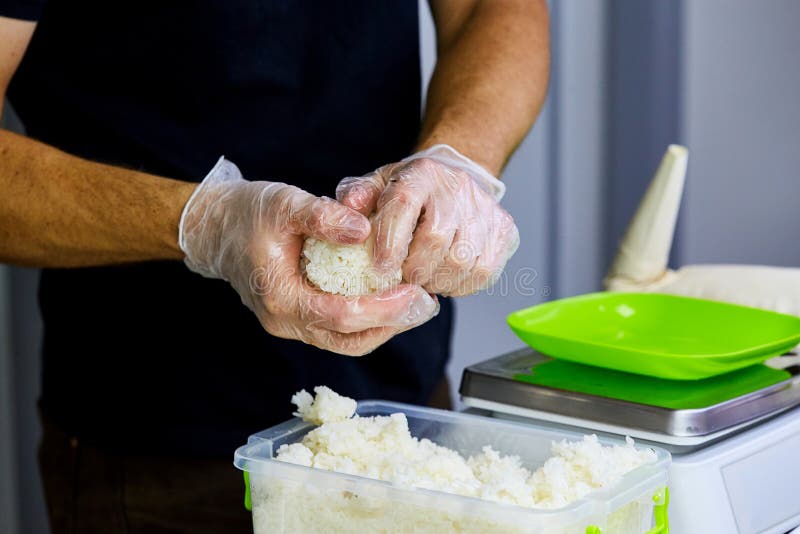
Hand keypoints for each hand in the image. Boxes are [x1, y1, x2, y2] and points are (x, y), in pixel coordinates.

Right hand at [178, 158, 438, 355]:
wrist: (216, 228)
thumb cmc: (248, 214)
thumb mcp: (284, 203)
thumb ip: (323, 216)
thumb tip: (364, 230)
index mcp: (280, 298)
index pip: (341, 317)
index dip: (382, 309)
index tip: (414, 293)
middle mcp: (285, 321)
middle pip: (349, 341)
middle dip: (392, 325)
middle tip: (426, 304)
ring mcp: (292, 324)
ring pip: (347, 341)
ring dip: (384, 327)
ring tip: (416, 304)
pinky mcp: (300, 317)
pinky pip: (339, 330)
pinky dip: (368, 320)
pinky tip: (391, 299)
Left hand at [336, 145, 518, 296]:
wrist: (456, 179)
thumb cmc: (411, 191)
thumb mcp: (378, 185)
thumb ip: (357, 196)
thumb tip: (348, 208)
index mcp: (421, 174)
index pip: (404, 205)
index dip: (390, 242)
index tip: (381, 270)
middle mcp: (458, 188)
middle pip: (436, 240)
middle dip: (415, 269)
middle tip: (404, 277)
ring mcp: (486, 210)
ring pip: (462, 262)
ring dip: (437, 280)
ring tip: (424, 277)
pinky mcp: (506, 232)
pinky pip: (484, 273)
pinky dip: (460, 285)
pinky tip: (446, 277)